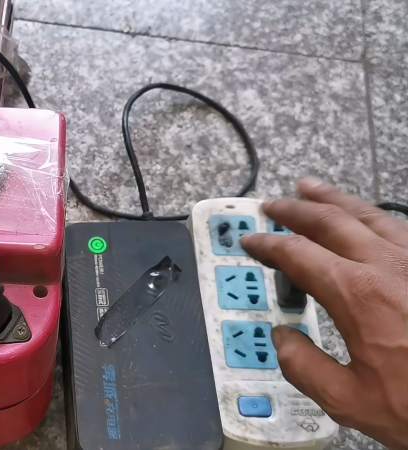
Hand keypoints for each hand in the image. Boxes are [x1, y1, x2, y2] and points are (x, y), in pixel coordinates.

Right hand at [242, 178, 407, 448]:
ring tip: (311, 189)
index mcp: (358, 294)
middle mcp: (388, 266)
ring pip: (369, 215)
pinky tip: (366, 219)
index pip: (298, 254)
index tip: (250, 242)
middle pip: (331, 221)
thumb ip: (304, 367)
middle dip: (295, 210)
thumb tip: (282, 339)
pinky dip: (371, 216)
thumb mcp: (350, 400)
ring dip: (334, 200)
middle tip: (272, 205)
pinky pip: (399, 228)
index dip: (268, 245)